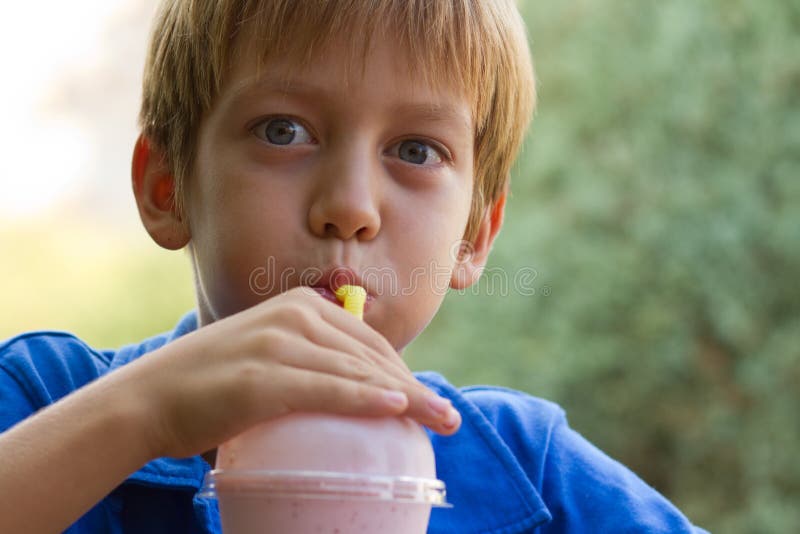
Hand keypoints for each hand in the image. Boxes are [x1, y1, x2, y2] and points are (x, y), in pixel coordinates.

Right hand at [117, 287, 460, 459]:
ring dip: (408, 399)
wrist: (147, 398)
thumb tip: (350, 388)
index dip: (403, 372)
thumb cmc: (209, 384)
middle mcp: (293, 317)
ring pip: (358, 373)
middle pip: (371, 356)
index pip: (367, 341)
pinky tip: (398, 409)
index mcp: (297, 306)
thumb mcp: (265, 355)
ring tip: (441, 422)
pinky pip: (328, 390)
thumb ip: (306, 361)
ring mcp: (278, 344)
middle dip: (416, 388)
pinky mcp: (264, 378)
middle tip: (448, 417)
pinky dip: (366, 400)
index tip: (425, 401)